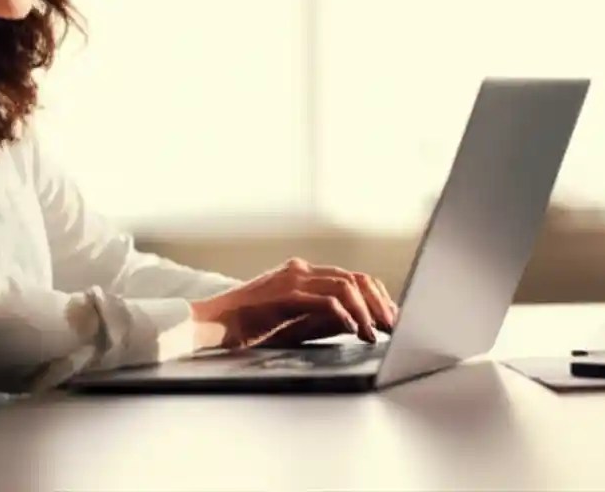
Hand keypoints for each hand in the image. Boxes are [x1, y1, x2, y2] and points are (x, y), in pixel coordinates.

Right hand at [190, 257, 398, 349]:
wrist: (212, 324)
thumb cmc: (248, 326)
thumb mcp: (293, 321)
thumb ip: (323, 318)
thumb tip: (357, 324)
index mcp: (303, 273)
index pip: (352, 278)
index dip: (376, 298)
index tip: (389, 320)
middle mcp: (302, 270)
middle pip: (356, 279)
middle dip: (379, 304)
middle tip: (392, 327)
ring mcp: (293, 279)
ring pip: (346, 286)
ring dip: (366, 311)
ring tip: (374, 333)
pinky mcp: (286, 294)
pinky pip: (326, 300)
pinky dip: (344, 316)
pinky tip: (352, 331)